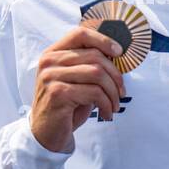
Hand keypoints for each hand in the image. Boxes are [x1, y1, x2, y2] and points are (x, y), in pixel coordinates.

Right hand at [30, 20, 125, 152]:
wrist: (47, 133)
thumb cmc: (66, 106)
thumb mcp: (76, 81)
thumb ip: (89, 65)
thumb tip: (117, 55)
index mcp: (53, 53)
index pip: (80, 34)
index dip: (103, 40)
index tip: (119, 53)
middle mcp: (49, 62)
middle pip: (94, 56)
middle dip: (115, 75)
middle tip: (121, 92)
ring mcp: (51, 77)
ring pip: (97, 74)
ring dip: (112, 92)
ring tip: (114, 105)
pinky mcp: (58, 94)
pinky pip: (94, 92)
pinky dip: (106, 104)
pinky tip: (107, 113)